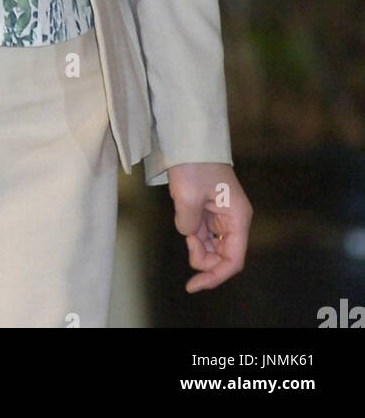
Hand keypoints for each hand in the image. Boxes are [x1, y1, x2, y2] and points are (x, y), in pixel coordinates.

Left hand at [167, 163, 251, 293]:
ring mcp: (222, 215)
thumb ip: (189, 224)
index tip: (193, 285)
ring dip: (197, 245)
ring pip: (212, 246)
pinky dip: (193, 236)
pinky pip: (204, 234)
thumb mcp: (187, 196)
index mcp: (238, 217)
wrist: (190, 138)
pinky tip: (186, 223)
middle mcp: (234, 219)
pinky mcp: (210, 210)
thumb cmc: (194, 163)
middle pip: (223, 256)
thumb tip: (189, 235)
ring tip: (186, 220)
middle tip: (187, 239)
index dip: (215, 276)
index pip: (233, 260)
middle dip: (204, 258)